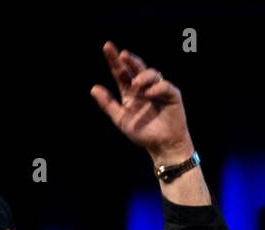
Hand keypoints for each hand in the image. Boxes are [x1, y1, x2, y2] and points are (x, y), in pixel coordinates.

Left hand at [90, 42, 193, 163]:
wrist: (163, 147)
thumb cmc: (143, 134)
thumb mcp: (121, 119)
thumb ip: (108, 104)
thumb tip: (93, 88)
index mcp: (130, 92)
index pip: (120, 72)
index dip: (114, 60)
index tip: (107, 47)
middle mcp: (144, 88)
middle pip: (136, 67)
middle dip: (130, 60)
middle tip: (123, 55)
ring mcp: (159, 90)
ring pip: (151, 74)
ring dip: (143, 76)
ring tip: (136, 84)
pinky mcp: (172, 95)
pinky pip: (165, 86)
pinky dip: (157, 87)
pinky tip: (149, 92)